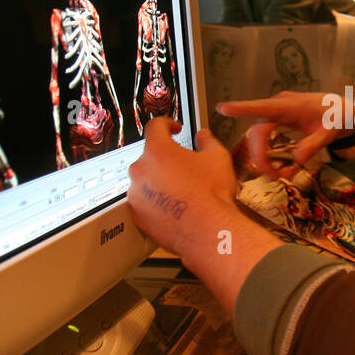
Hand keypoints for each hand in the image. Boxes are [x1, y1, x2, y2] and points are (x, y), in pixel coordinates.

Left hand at [127, 117, 237, 254]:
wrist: (208, 230)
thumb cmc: (212, 195)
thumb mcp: (217, 157)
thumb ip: (207, 140)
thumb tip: (203, 136)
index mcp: (158, 150)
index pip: (155, 126)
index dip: (167, 124)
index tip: (174, 129)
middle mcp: (140, 170)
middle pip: (150, 156)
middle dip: (167, 158)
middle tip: (186, 167)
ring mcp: (136, 194)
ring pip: (146, 180)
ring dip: (160, 181)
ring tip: (183, 191)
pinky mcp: (138, 215)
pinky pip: (145, 202)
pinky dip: (157, 201)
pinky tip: (176, 206)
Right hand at [216, 92, 346, 177]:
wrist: (344, 111)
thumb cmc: (337, 118)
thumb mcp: (329, 133)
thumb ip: (313, 145)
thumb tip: (297, 161)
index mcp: (292, 105)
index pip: (263, 107)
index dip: (242, 108)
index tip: (222, 108)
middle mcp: (280, 105)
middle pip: (259, 130)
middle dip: (259, 154)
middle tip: (272, 176)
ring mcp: (278, 111)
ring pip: (259, 133)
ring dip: (261, 154)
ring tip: (273, 174)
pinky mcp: (279, 117)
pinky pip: (264, 133)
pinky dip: (264, 149)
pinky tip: (270, 164)